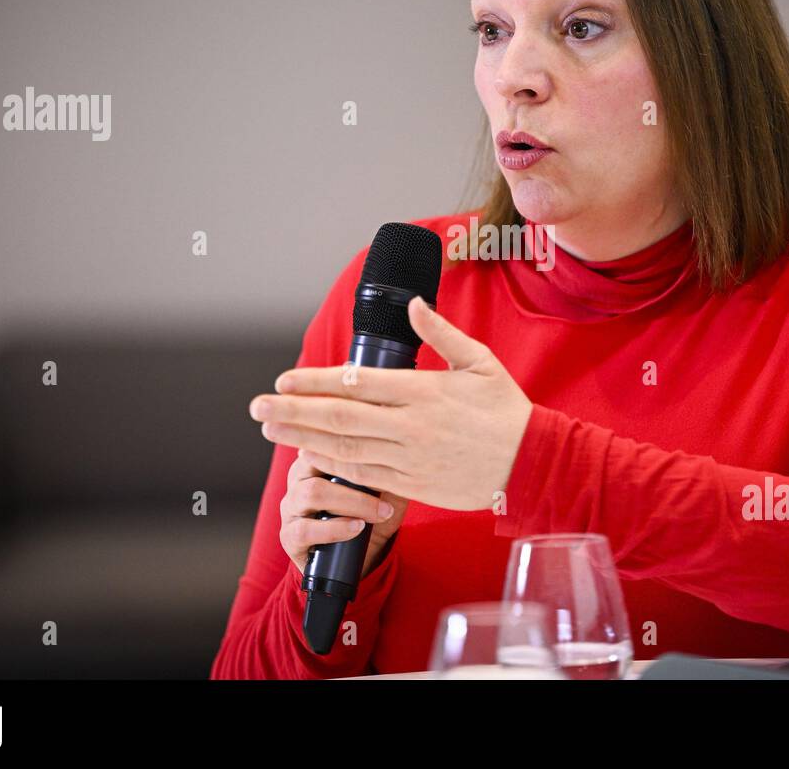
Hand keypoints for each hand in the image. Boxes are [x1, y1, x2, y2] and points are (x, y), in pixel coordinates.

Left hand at [249, 296, 533, 511]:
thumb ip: (441, 333)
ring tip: (271, 429)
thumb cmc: (506, 411)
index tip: (285, 379)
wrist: (531, 464)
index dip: (314, 381)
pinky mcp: (412, 484)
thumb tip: (413, 304)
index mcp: (423, 390)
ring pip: (344, 449)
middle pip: (338, 417)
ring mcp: (409, 457)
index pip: (355, 383)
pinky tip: (309, 457)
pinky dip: (333, 466)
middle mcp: (410, 424)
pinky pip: (364, 475)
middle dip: (292, 410)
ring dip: (302, 439)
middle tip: (257, 405)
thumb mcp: (480, 362)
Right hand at [276, 443, 407, 577]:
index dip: (351, 440)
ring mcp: (290, 506)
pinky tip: (355, 528)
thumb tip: (407, 442)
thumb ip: (388, 463)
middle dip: (357, 475)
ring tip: (377, 513)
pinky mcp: (289, 536)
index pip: (325, 438)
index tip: (383, 444)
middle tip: (390, 486)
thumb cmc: (372, 512)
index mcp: (315, 457)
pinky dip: (334, 529)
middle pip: (316, 461)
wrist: (360, 557)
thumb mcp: (384, 486)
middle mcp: (298, 478)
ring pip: (310, 493)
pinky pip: (304, 529)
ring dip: (350, 503)